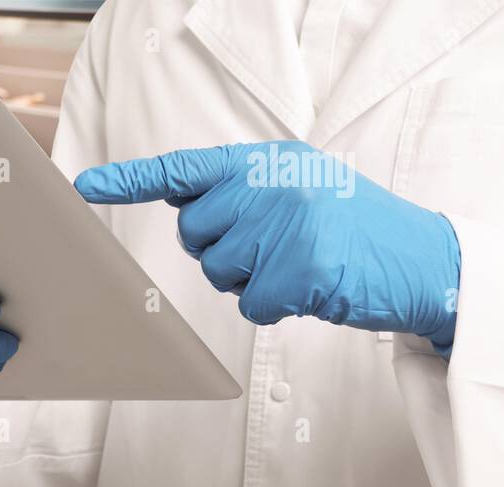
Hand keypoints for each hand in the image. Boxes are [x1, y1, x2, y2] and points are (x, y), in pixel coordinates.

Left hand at [74, 140, 461, 356]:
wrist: (419, 257)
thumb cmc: (347, 226)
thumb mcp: (296, 185)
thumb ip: (240, 189)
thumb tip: (182, 202)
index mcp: (264, 162)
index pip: (183, 169)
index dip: (129, 180)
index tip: (84, 186)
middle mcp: (269, 185)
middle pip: (194, 233)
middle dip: (220, 249)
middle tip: (270, 246)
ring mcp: (284, 226)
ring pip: (218, 272)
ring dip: (250, 280)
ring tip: (296, 262)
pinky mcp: (298, 270)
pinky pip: (252, 304)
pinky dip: (275, 306)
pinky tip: (308, 288)